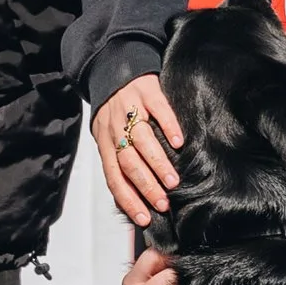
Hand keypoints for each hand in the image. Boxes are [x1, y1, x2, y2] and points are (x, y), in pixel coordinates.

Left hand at [91, 72, 182, 227]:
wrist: (114, 66)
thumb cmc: (115, 110)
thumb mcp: (109, 136)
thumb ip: (119, 162)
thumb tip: (133, 199)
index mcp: (105, 142)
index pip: (113, 177)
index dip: (128, 199)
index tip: (144, 218)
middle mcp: (114, 127)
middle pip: (128, 162)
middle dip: (145, 186)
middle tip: (163, 202)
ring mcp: (130, 108)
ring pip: (142, 140)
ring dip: (158, 163)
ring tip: (174, 182)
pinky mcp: (146, 90)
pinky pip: (158, 110)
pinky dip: (169, 127)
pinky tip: (180, 143)